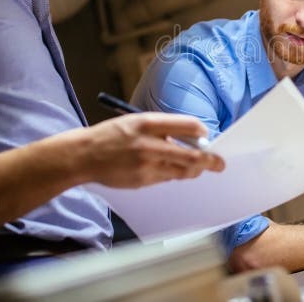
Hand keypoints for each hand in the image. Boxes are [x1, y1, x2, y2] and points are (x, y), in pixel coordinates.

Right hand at [76, 112, 224, 187]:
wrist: (83, 155)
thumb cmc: (112, 135)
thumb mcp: (136, 121)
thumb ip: (163, 128)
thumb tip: (191, 138)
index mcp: (149, 123)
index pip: (189, 126)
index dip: (202, 132)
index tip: (206, 136)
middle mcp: (149, 144)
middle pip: (192, 155)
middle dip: (210, 160)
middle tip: (219, 163)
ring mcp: (146, 165)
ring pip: (183, 171)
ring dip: (194, 169)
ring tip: (198, 167)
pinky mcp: (142, 181)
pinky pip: (166, 178)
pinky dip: (172, 173)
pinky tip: (167, 168)